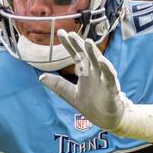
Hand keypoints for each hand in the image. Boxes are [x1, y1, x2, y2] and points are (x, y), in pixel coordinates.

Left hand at [38, 31, 152, 141]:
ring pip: (99, 62)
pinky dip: (107, 69)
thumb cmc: (92, 106)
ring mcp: (103, 79)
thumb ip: (58, 85)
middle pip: (86, 55)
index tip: (60, 33)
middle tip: (71, 33)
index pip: (76, 55)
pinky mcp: (112, 88)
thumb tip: (41, 77)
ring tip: (87, 41)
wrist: (107, 120)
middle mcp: (94, 73)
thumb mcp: (71, 95)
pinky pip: (110, 77)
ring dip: (93, 52)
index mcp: (85, 73)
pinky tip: (102, 61)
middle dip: (79, 44)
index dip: (69, 45)